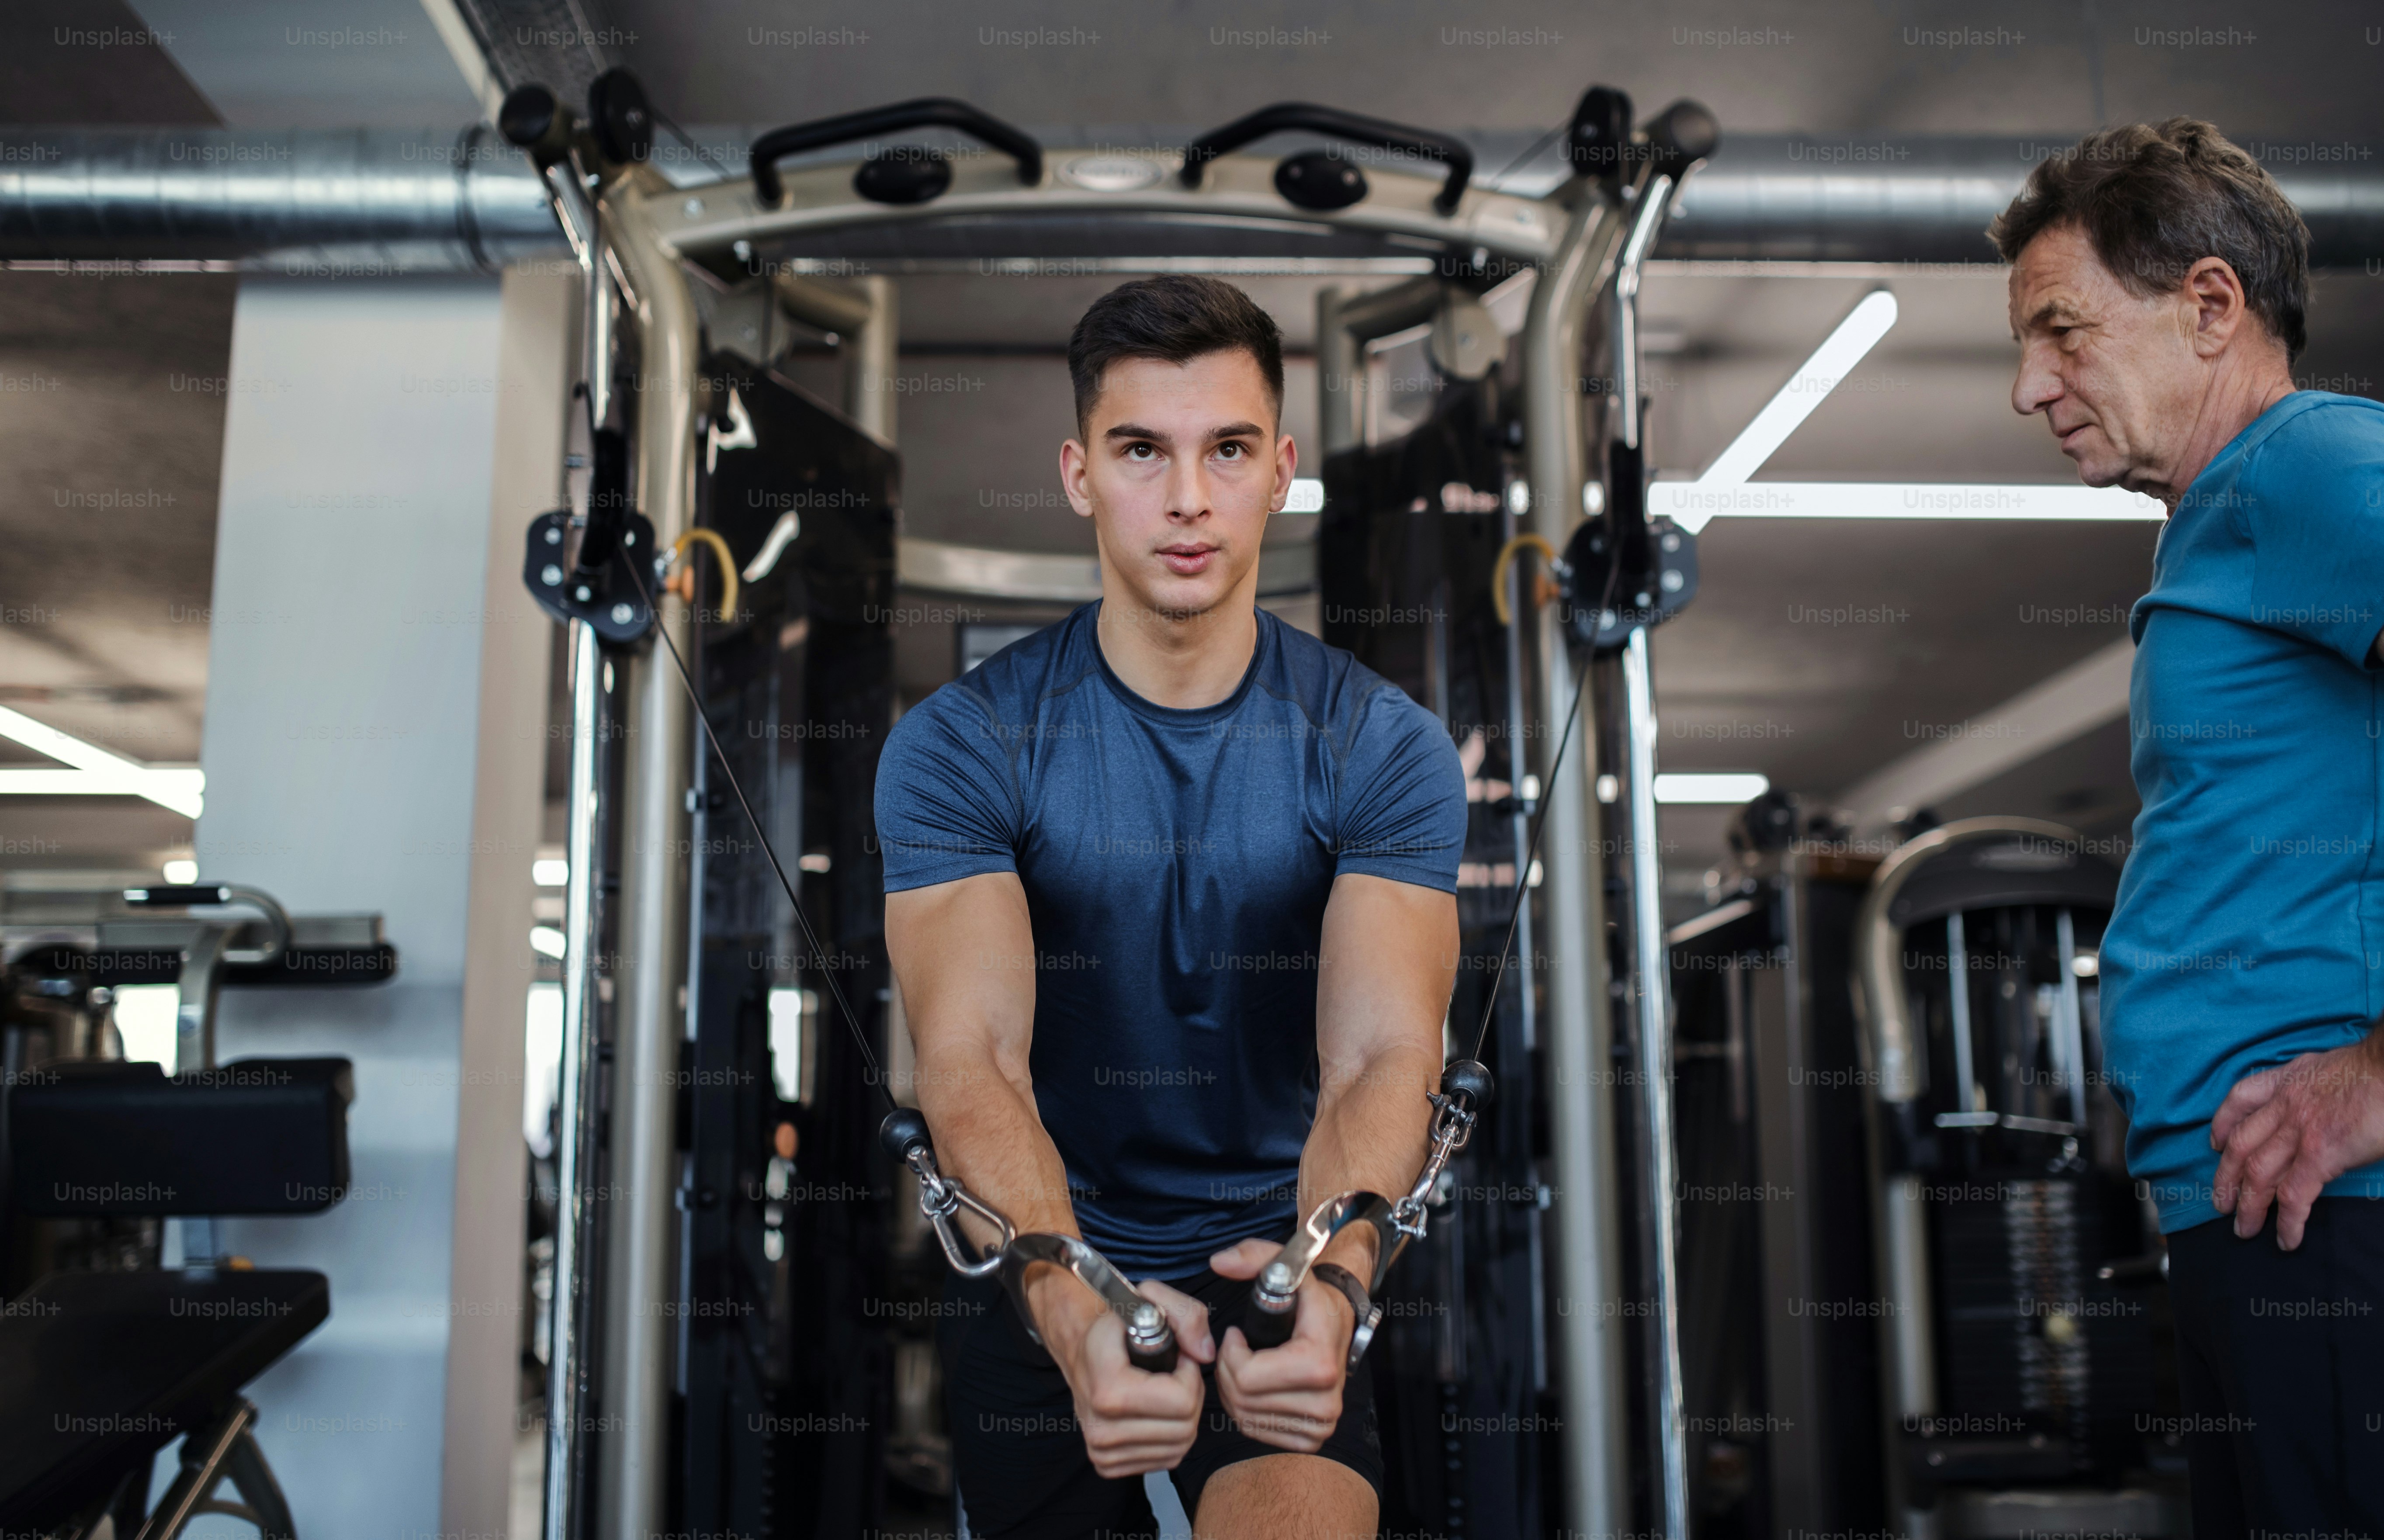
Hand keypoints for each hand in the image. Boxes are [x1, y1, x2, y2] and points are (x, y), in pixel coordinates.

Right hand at [1028, 1264, 1211, 1477]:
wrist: (1080, 1351)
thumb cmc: (1117, 1327)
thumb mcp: (1150, 1298)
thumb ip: (1186, 1314)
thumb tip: (1205, 1354)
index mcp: (1108, 1389)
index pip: (1182, 1401)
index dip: (1189, 1374)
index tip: (1177, 1358)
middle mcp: (1101, 1427)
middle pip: (1185, 1427)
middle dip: (1190, 1395)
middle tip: (1174, 1374)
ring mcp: (1103, 1451)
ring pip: (1180, 1446)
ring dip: (1183, 1416)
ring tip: (1165, 1390)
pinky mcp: (1107, 1464)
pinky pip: (1167, 1459)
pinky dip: (1171, 1435)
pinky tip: (1156, 1411)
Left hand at [1208, 1237, 1355, 1452]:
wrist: (1340, 1322)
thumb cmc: (1311, 1299)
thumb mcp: (1286, 1267)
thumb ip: (1252, 1256)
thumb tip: (1218, 1262)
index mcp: (1319, 1364)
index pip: (1246, 1377)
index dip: (1230, 1353)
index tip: (1237, 1335)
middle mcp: (1325, 1402)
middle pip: (1242, 1400)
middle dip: (1227, 1371)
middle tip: (1236, 1350)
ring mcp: (1321, 1424)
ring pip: (1245, 1418)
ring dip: (1233, 1391)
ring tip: (1245, 1365)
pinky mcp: (1313, 1438)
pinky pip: (1257, 1431)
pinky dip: (1247, 1410)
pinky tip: (1256, 1386)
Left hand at [2211, 1030, 2383, 1248]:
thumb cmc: (2373, 1072)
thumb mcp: (2328, 1069)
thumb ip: (2309, 1090)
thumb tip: (2313, 1112)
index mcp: (2287, 1080)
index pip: (2240, 1099)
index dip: (2223, 1124)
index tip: (2216, 1145)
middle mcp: (2285, 1104)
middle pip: (2241, 1146)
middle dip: (2226, 1179)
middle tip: (2220, 1203)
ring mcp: (2299, 1130)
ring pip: (2259, 1174)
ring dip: (2249, 1206)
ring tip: (2244, 1229)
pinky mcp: (2320, 1155)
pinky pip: (2294, 1195)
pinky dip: (2287, 1221)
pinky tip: (2286, 1239)